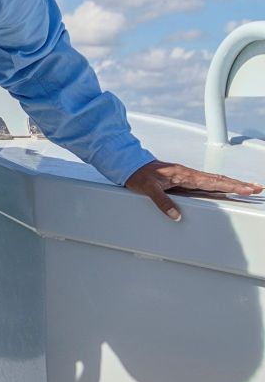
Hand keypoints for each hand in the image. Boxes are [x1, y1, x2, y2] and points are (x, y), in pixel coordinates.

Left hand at [124, 159, 262, 221]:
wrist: (130, 165)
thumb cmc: (139, 175)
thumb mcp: (148, 189)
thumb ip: (162, 202)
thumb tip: (176, 216)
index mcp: (185, 175)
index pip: (213, 181)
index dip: (231, 185)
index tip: (246, 189)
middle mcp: (189, 175)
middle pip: (219, 180)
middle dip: (239, 184)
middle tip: (257, 188)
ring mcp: (187, 177)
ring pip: (214, 181)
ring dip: (232, 184)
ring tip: (247, 188)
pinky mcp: (184, 180)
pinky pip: (206, 183)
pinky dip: (219, 186)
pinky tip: (225, 190)